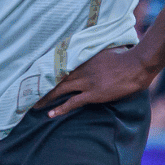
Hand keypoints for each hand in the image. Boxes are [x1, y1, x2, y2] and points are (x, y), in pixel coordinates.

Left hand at [32, 46, 155, 118]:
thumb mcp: (104, 49)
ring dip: (45, 98)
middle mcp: (79, 71)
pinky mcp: (93, 94)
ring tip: (34, 105)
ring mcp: (85, 83)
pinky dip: (60, 108)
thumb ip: (92, 52)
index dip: (46, 73)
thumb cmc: (124, 55)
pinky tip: (51, 114)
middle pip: (55, 79)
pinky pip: (73, 103)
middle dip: (41, 87)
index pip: (58, 66)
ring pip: (59, 91)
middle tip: (28, 93)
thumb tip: (89, 52)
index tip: (34, 76)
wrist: (136, 64)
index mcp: (81, 60)